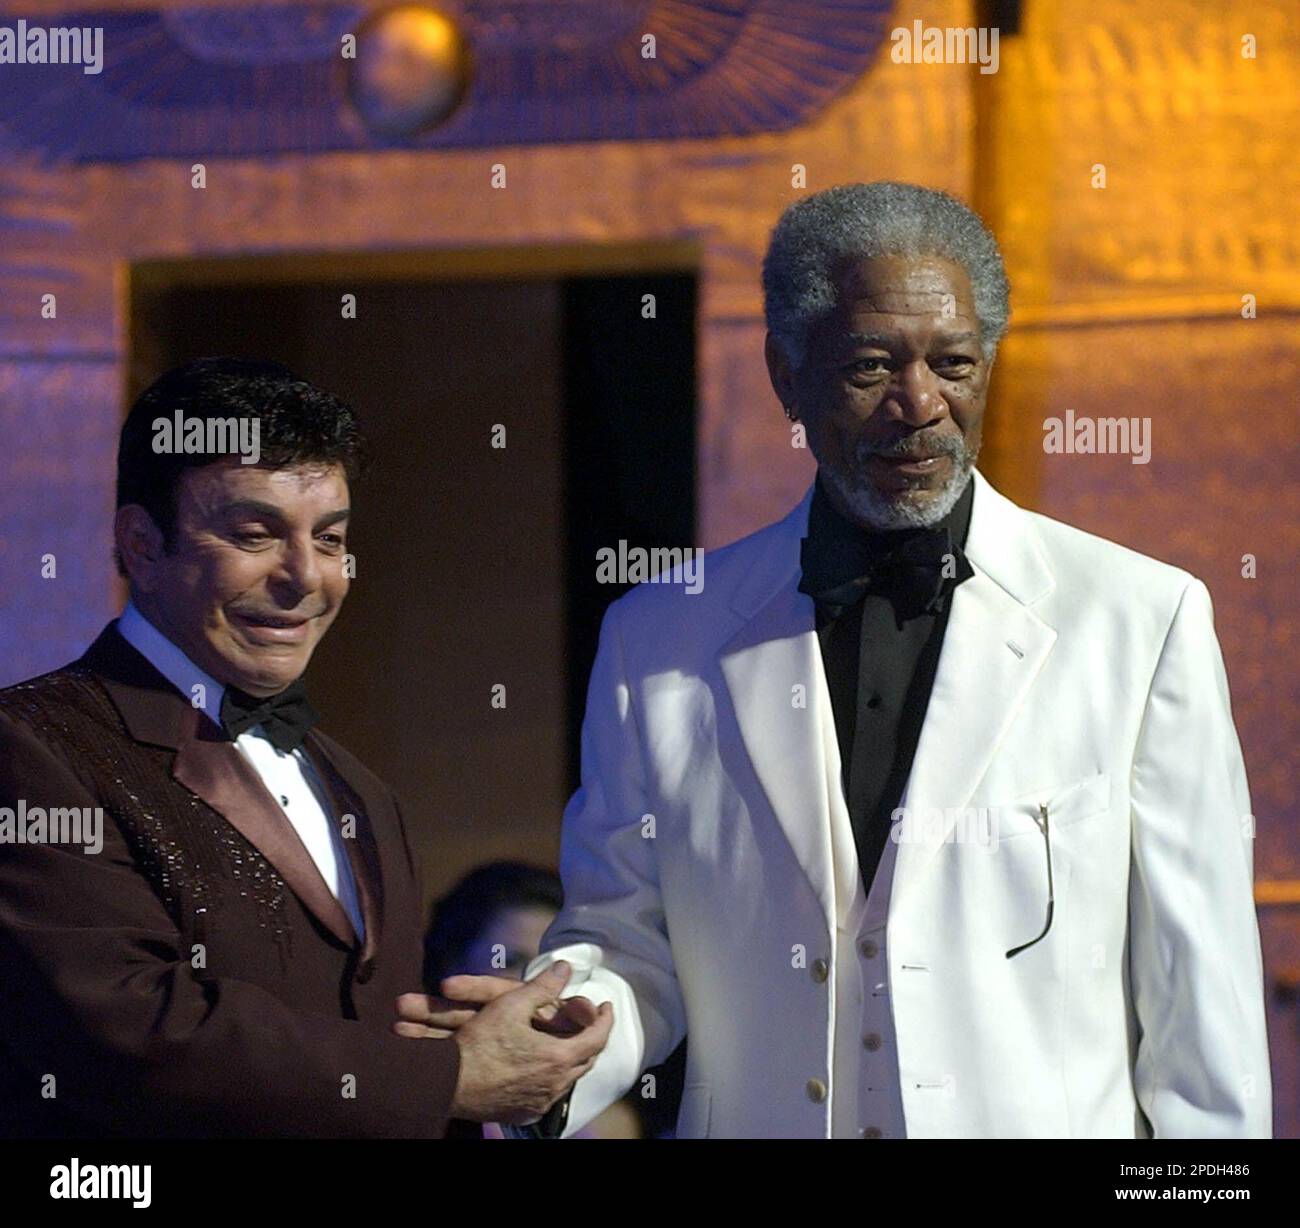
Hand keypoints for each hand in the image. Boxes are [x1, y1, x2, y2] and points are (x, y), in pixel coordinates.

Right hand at [432, 961, 613, 1123]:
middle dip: (591, 1039)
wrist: (447, 1082)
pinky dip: (553, 1078)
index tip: (607, 1006)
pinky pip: (549, 1094)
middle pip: (587, 1060)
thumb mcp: (512, 1003)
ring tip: (567, 1042)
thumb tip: (565, 968)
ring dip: (572, 1059)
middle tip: (590, 1023)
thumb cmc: (479, 1042)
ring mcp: (540, 1102)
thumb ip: (544, 985)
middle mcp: (555, 1085)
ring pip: (568, 1079)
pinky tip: (542, 1067)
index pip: (597, 1038)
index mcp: (559, 1057)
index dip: (605, 1019)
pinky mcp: (524, 1113)